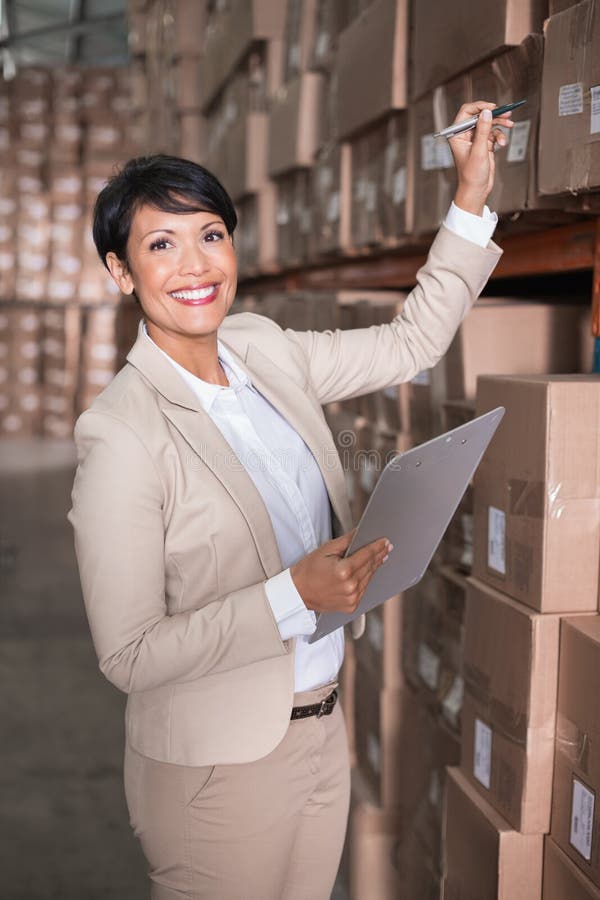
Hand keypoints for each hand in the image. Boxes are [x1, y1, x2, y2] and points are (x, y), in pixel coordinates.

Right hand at [290, 530, 391, 614]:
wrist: (298, 592)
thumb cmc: (309, 570)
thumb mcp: (326, 549)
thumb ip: (346, 541)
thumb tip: (360, 532)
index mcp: (344, 571)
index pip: (367, 555)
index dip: (377, 546)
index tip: (385, 541)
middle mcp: (350, 587)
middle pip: (370, 566)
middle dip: (379, 555)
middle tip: (387, 547)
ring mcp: (352, 599)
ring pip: (369, 578)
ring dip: (375, 567)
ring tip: (381, 557)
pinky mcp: (351, 606)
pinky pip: (363, 590)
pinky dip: (366, 580)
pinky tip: (368, 572)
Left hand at [448, 100, 514, 215]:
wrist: (476, 190)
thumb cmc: (471, 175)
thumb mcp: (479, 151)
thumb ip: (483, 130)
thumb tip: (487, 112)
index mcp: (457, 135)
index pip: (466, 112)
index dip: (479, 107)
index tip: (492, 107)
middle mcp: (465, 135)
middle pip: (480, 116)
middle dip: (494, 115)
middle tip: (507, 113)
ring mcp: (475, 139)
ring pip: (489, 124)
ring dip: (500, 124)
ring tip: (510, 125)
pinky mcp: (484, 144)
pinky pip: (494, 133)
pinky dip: (500, 136)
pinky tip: (503, 143)